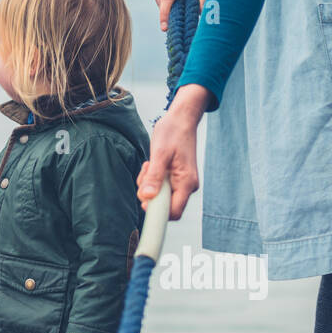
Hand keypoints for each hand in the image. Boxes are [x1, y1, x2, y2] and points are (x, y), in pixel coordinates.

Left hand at [138, 85, 204, 220]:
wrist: (181, 120)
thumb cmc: (173, 132)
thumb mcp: (160, 154)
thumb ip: (154, 177)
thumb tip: (148, 197)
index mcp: (187, 183)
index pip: (174, 212)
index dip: (158, 212)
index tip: (144, 202)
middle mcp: (187, 186)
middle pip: (165, 206)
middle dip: (151, 195)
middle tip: (147, 174)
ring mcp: (182, 183)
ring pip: (161, 197)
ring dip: (150, 185)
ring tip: (150, 165)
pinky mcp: (176, 179)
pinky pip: (161, 188)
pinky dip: (152, 180)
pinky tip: (152, 165)